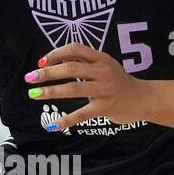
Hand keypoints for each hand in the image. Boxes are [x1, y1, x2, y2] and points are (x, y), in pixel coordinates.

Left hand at [24, 45, 149, 131]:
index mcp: (101, 58)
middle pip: (70, 68)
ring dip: (51, 91)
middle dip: (47, 73)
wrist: (143, 98)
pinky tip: (52, 125)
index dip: (56, 53)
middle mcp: (102, 71)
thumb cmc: (119, 81)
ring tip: (34, 94)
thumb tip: (56, 60)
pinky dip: (66, 120)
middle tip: (30, 78)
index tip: (41, 62)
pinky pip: (82, 114)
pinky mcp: (105, 108)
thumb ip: (84, 62)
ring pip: (73, 88)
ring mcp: (104, 90)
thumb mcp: (105, 66)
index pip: (75, 49)